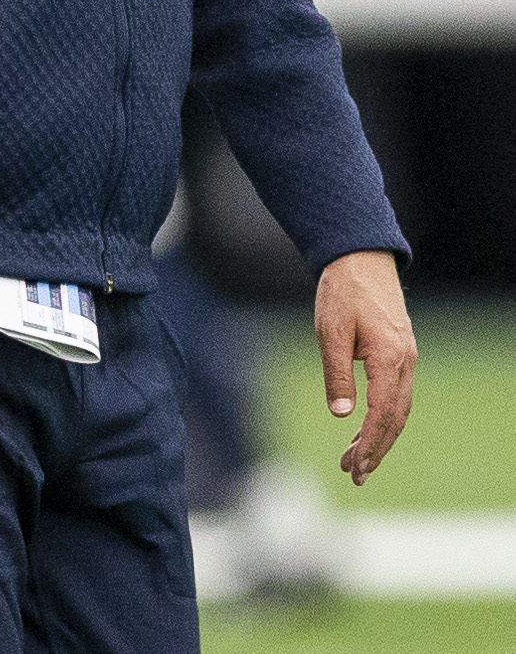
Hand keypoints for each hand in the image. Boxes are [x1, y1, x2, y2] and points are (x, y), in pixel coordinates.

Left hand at [314, 249, 415, 485]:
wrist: (360, 261)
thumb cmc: (341, 294)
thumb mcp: (330, 333)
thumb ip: (336, 373)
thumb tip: (340, 414)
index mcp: (389, 359)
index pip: (383, 414)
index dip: (370, 444)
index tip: (355, 467)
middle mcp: (405, 363)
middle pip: (395, 419)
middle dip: (376, 449)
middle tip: (354, 476)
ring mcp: (406, 360)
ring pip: (397, 409)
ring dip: (378, 437)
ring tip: (355, 462)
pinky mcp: (399, 356)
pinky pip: (395, 395)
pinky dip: (382, 417)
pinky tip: (364, 431)